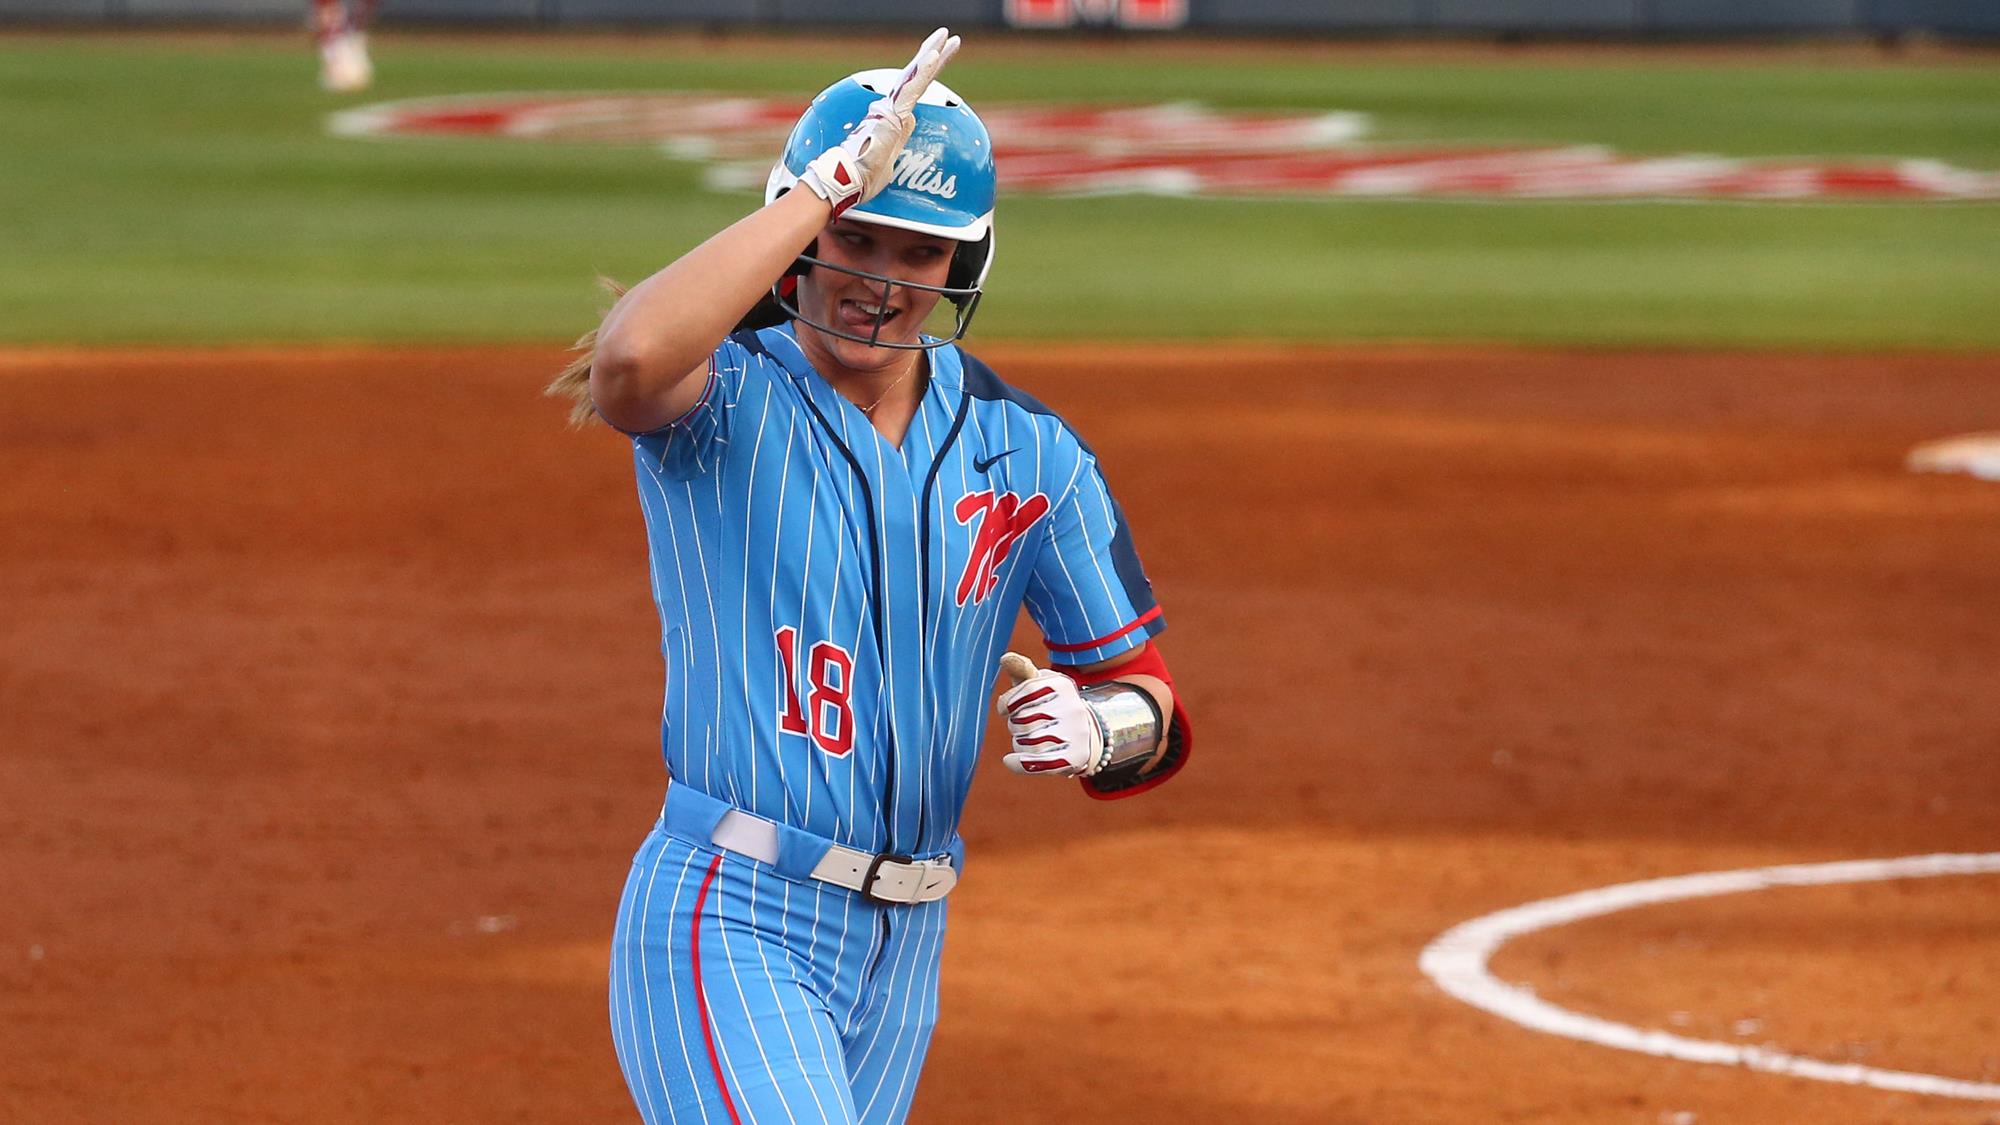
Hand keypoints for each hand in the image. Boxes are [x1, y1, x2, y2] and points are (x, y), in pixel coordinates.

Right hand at [797, 27, 961, 217]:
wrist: (847, 180)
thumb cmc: (864, 174)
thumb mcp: (890, 156)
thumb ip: (900, 137)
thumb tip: (911, 122)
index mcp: (893, 116)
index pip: (916, 88)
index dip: (928, 72)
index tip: (940, 57)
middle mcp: (891, 107)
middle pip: (917, 76)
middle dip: (934, 53)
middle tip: (948, 36)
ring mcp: (891, 108)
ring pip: (916, 76)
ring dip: (932, 54)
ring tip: (945, 36)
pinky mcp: (892, 113)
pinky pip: (911, 88)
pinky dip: (923, 71)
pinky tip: (934, 55)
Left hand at [995, 652, 1106, 777]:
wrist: (1087, 735)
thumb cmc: (1051, 706)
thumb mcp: (1040, 685)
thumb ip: (1021, 670)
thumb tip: (1005, 657)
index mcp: (1063, 685)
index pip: (1024, 690)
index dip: (1008, 703)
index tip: (1006, 708)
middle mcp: (1073, 708)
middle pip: (1021, 719)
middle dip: (1015, 725)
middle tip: (1026, 726)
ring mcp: (1076, 734)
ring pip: (1026, 742)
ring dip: (1019, 743)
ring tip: (1031, 740)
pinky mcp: (1075, 758)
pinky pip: (1039, 763)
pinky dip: (1020, 763)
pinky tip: (1010, 761)